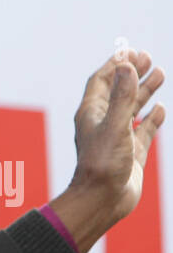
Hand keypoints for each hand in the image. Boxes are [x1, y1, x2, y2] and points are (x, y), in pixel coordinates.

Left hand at [51, 49, 164, 252]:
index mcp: (91, 114)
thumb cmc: (102, 164)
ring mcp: (118, 137)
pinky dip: (152, 118)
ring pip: (133, 108)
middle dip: (132, 73)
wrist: (103, 200)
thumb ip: (122, 96)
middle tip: (149, 58)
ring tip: (160, 73)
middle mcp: (103, 124)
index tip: (131, 51)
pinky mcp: (131, 152)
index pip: (101, 81)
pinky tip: (161, 109)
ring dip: (145, 91)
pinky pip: (143, 130)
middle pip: (118, 91)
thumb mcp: (114, 125)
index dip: (115, 65)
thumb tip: (126, 65)